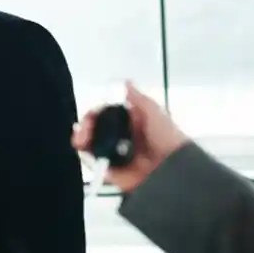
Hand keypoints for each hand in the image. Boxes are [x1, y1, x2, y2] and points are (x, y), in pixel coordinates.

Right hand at [72, 81, 190, 192]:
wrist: (172, 168)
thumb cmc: (166, 138)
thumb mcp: (155, 113)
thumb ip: (139, 99)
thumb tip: (126, 82)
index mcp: (130, 122)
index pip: (105, 114)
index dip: (96, 113)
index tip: (92, 115)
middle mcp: (120, 137)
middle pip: (94, 128)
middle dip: (85, 126)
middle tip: (85, 129)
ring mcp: (114, 153)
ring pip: (89, 143)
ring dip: (81, 139)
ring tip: (81, 140)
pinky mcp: (109, 169)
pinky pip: (92, 161)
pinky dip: (85, 155)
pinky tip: (84, 150)